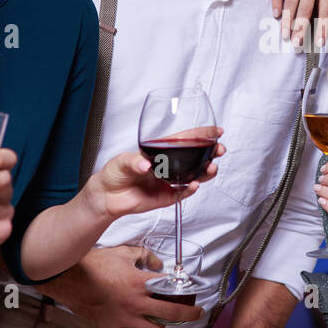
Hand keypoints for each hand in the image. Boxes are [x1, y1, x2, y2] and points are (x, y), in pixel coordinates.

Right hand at [33, 245, 202, 327]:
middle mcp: (135, 304)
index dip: (186, 288)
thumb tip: (158, 263)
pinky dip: (137, 323)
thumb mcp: (122, 253)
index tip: (192, 289)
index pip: (171, 288)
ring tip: (162, 317)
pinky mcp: (113, 327)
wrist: (68, 281)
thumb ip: (144, 256)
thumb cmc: (93, 265)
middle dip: (189, 314)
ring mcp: (124, 318)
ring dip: (162, 324)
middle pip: (172, 315)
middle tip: (196, 312)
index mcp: (139, 283)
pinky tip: (134, 314)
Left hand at [86, 134, 224, 220]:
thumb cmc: (115, 173)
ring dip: (206, 171)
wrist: (107, 196)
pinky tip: (195, 184)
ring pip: (195, 175)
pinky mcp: (168, 196)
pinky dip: (191, 189)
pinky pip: (184, 193)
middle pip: (196, 157)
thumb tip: (145, 165)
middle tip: (219, 150)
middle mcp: (170, 165)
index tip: (217, 131)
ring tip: (211, 168)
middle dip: (211, 152)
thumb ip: (135, 161)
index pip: (186, 140)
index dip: (202, 134)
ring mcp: (171, 181)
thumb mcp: (122, 161)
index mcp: (162, 151)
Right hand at [271, 0, 327, 47]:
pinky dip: (277, 2)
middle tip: (296, 43)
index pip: (326, 9)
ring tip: (285, 34)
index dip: (323, 27)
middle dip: (300, 28)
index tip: (320, 43)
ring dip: (287, 20)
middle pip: (306, 9)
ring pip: (291, 1)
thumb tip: (320, 21)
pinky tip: (276, 14)